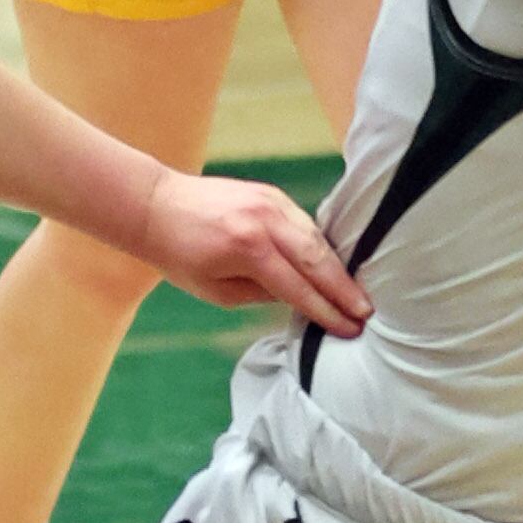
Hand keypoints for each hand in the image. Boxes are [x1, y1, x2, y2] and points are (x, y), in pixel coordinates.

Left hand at [139, 171, 370, 332]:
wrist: (156, 206)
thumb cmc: (179, 255)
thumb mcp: (215, 291)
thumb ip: (260, 294)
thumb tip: (296, 296)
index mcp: (247, 249)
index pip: (298, 287)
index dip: (326, 311)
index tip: (348, 328)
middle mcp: (264, 220)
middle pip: (318, 259)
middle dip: (344, 289)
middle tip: (366, 312)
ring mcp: (271, 201)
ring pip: (316, 238)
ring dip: (337, 267)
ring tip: (355, 293)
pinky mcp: (271, 194)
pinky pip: (305, 224)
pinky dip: (320, 246)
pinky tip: (333, 264)